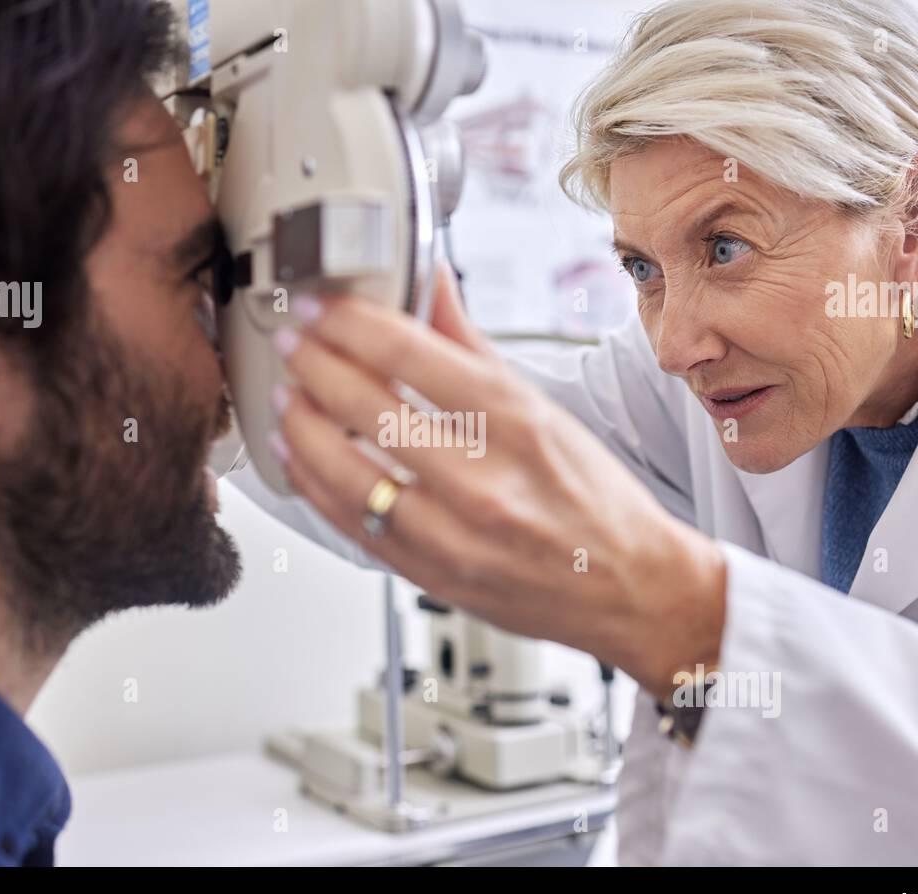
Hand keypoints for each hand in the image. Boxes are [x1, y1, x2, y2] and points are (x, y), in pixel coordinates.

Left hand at [270, 267, 726, 697]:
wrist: (630, 589)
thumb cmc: (594, 498)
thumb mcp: (543, 407)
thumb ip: (472, 344)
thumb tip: (431, 280)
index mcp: (517, 423)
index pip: (410, 354)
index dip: (350, 322)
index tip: (321, 305)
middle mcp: (484, 480)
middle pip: (370, 409)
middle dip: (315, 365)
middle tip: (292, 341)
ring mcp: (453, 536)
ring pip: (346, 473)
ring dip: (301, 426)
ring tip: (287, 394)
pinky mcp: (431, 576)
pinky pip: (351, 524)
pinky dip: (313, 484)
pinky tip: (298, 454)